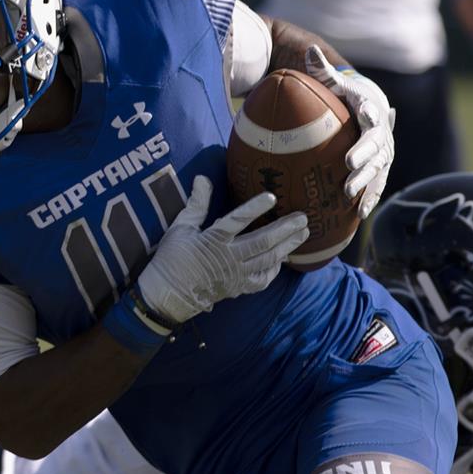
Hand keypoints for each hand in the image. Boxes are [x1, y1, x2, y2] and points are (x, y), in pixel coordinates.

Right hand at [135, 177, 308, 324]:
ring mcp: (236, 275)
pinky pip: (262, 280)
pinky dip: (275, 269)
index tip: (271, 198)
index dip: (254, 208)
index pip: (237, 221)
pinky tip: (283, 259)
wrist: (169, 294)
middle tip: (303, 218)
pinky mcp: (238, 287)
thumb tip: (202, 178)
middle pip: (262, 243)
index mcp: (213, 240)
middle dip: (285, 230)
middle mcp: (228, 258)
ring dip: (287, 246)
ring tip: (303, 234)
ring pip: (267, 260)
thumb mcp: (180, 228)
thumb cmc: (172, 258)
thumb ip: (196, 204)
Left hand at [307, 46, 393, 219]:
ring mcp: (383, 153)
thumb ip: (323, 69)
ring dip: (365, 182)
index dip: (370, 112)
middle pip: (376, 145)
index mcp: (370, 110)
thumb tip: (309, 48)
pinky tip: (359, 214)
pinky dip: (370, 199)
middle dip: (364, 155)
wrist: (368, 109)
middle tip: (349, 164)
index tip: (366, 115)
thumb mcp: (334, 82)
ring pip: (377, 169)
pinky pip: (377, 186)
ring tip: (348, 193)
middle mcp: (381, 133)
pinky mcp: (381, 170)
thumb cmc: (346, 97)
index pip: (371, 110)